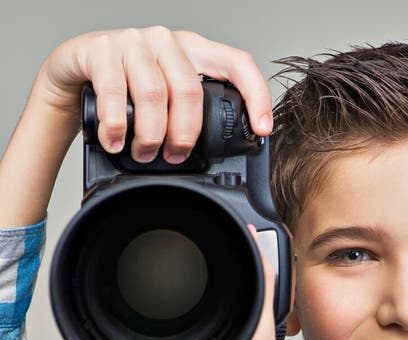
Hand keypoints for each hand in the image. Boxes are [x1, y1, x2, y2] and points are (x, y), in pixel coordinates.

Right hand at [35, 26, 272, 160]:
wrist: (74, 72)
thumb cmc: (127, 89)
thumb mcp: (165, 97)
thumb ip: (188, 113)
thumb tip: (215, 158)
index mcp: (192, 50)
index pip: (236, 64)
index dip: (255, 96)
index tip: (262, 130)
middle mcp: (166, 41)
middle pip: (190, 90)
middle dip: (185, 134)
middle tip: (175, 156)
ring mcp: (133, 42)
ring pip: (154, 94)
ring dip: (151, 135)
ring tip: (145, 154)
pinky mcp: (101, 50)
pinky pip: (115, 93)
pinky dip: (118, 126)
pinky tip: (117, 142)